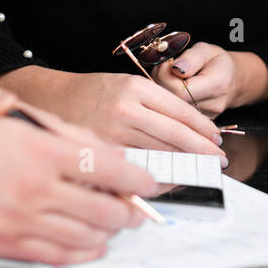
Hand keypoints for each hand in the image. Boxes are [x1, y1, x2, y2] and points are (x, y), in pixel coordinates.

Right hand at [0, 85, 158, 264]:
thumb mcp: (15, 116)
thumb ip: (63, 131)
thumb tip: (102, 150)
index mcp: (42, 152)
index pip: (110, 170)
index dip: (138, 180)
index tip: (148, 184)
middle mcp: (36, 189)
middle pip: (105, 210)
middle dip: (129, 211)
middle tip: (135, 209)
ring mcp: (21, 221)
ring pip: (86, 237)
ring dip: (109, 233)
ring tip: (113, 225)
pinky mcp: (6, 244)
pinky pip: (58, 256)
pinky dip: (83, 253)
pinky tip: (90, 244)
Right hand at [17, 69, 226, 158]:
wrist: (50, 97)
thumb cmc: (91, 93)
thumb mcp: (126, 85)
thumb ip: (154, 104)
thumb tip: (191, 130)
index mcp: (136, 88)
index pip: (181, 111)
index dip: (203, 128)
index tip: (217, 140)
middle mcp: (125, 109)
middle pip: (175, 134)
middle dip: (201, 150)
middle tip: (217, 161)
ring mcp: (111, 133)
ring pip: (158, 154)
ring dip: (182, 165)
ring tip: (198, 172)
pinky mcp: (99, 153)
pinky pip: (134, 169)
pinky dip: (154, 177)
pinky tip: (165, 182)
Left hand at [154, 41, 235, 117]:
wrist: (232, 81)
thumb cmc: (217, 63)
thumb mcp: (207, 50)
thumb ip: (191, 58)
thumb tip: (176, 68)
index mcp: (217, 85)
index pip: (181, 91)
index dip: (166, 76)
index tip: (166, 63)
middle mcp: (213, 105)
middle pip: (174, 102)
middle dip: (162, 84)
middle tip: (164, 69)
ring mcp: (206, 118)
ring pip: (172, 110)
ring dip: (164, 93)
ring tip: (170, 79)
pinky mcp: (198, 125)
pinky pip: (175, 115)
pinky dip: (169, 102)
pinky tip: (173, 91)